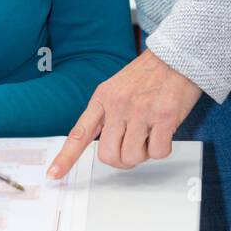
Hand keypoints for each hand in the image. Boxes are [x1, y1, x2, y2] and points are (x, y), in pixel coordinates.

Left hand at [46, 47, 202, 178]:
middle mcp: (118, 105)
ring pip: (133, 157)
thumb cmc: (147, 75)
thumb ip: (108, 113)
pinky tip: (163, 132)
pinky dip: (161, 149)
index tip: (54, 174)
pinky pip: (158, 153)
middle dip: (122, 159)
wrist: (176, 57)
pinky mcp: (164, 117)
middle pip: (109, 155)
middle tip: (132, 147)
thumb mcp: (117, 87)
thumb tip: (107, 146)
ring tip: (149, 134)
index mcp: (103, 97)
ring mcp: (140, 111)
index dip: (65, 157)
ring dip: (143, 154)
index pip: (79, 133)